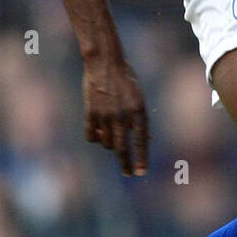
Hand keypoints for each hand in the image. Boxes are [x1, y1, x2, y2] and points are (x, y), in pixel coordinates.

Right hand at [82, 56, 149, 175]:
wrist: (105, 63)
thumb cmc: (126, 81)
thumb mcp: (139, 98)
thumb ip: (140, 120)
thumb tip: (145, 140)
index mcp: (138, 111)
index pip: (141, 141)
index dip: (141, 158)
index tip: (141, 172)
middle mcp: (122, 116)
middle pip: (122, 148)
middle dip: (126, 164)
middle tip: (128, 174)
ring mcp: (105, 116)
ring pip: (106, 143)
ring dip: (110, 144)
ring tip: (113, 136)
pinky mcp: (90, 114)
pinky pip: (92, 136)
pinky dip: (96, 137)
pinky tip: (100, 133)